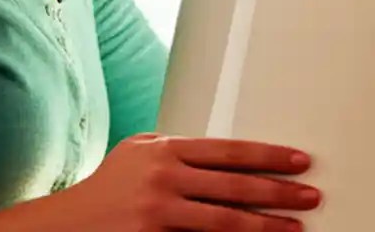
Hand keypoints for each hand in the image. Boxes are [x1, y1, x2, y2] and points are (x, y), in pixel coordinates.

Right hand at [64, 133, 320, 230]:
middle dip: (278, 191)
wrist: (63, 226)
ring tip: (295, 227)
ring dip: (265, 225)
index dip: (268, 156)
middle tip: (311, 196)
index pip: (228, 151)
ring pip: (224, 221)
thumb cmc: (107, 189)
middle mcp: (162, 178)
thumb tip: (228, 155)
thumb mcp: (139, 155)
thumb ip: (178, 151)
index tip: (299, 161)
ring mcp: (156, 213)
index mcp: (165, 151)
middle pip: (233, 186)